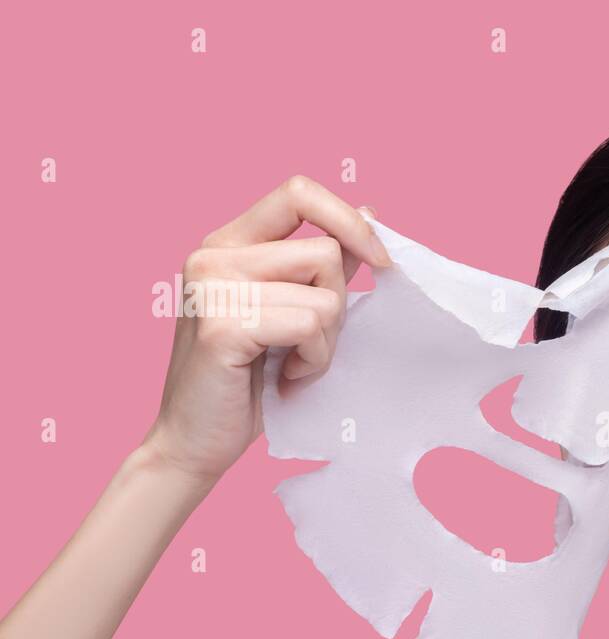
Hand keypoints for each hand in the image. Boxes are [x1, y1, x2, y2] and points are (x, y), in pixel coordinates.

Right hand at [141, 175, 390, 484]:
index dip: (349, 221)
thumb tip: (368, 214)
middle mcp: (212, 254)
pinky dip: (314, 360)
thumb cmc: (248, 382)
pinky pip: (310, 325)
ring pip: (325, 293)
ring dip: (326, 341)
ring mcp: (212, 286)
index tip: (381, 262)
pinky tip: (286, 378)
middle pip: (325, 252)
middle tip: (308, 345)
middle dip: (338, 305)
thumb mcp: (292, 313)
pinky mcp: (222, 324)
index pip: (298, 193)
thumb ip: (321, 267)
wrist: (195, 442)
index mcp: (228, 243)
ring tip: (292, 364)